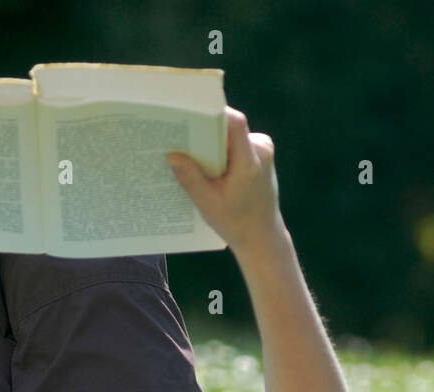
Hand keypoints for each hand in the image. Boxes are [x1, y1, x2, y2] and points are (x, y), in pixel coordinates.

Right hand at [166, 108, 284, 257]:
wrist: (262, 236)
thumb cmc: (236, 222)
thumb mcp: (208, 204)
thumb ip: (191, 178)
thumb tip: (172, 156)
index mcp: (250, 161)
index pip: (235, 123)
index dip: (213, 113)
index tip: (189, 113)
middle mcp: (261, 149)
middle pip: (229, 128)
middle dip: (204, 132)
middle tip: (179, 137)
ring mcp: (262, 150)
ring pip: (231, 136)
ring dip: (212, 144)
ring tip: (189, 154)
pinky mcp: (259, 155)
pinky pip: (236, 144)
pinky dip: (220, 151)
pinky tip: (205, 164)